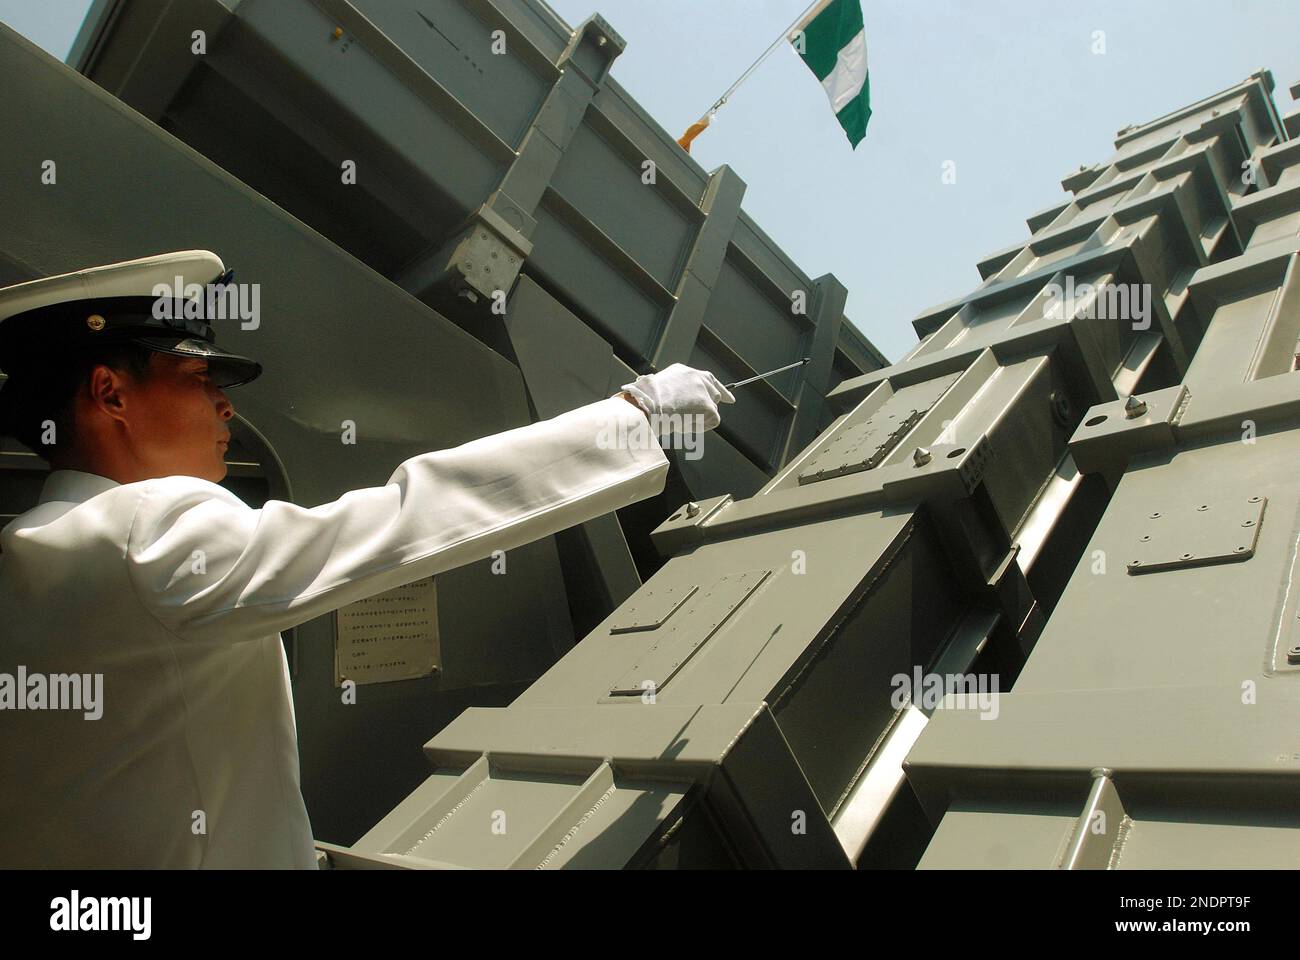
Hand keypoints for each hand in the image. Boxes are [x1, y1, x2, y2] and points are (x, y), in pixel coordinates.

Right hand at [620, 363, 734, 431]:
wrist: (645, 406)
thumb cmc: (645, 402)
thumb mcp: (660, 389)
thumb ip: (675, 392)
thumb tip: (680, 406)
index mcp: (683, 372)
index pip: (708, 379)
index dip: (720, 389)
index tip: (729, 398)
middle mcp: (696, 378)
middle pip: (713, 394)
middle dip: (709, 407)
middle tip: (699, 416)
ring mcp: (703, 391)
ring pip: (711, 410)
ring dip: (698, 419)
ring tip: (678, 419)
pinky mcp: (707, 406)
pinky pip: (711, 422)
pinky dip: (699, 427)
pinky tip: (684, 423)